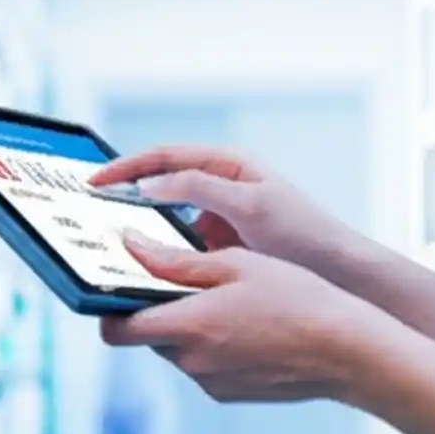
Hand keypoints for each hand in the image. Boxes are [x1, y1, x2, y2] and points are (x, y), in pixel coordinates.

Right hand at [89, 146, 358, 271]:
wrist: (341, 274)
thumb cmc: (304, 234)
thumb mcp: (248, 205)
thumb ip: (199, 189)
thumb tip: (149, 184)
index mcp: (228, 165)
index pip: (163, 156)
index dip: (126, 167)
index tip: (94, 182)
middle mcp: (221, 187)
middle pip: (161, 186)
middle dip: (127, 199)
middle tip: (93, 216)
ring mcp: (221, 218)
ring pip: (170, 222)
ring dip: (148, 236)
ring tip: (118, 251)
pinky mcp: (224, 248)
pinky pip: (185, 249)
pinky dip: (168, 259)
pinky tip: (153, 277)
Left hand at [101, 232, 402, 403]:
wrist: (348, 352)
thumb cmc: (298, 299)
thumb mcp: (235, 265)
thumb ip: (175, 261)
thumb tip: (130, 248)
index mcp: (188, 326)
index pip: (117, 330)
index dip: (107, 310)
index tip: (114, 287)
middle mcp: (192, 362)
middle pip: (148, 336)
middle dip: (157, 309)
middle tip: (184, 278)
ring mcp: (210, 383)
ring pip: (177, 350)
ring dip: (187, 326)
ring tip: (226, 300)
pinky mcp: (229, 394)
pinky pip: (204, 366)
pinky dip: (212, 345)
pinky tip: (246, 326)